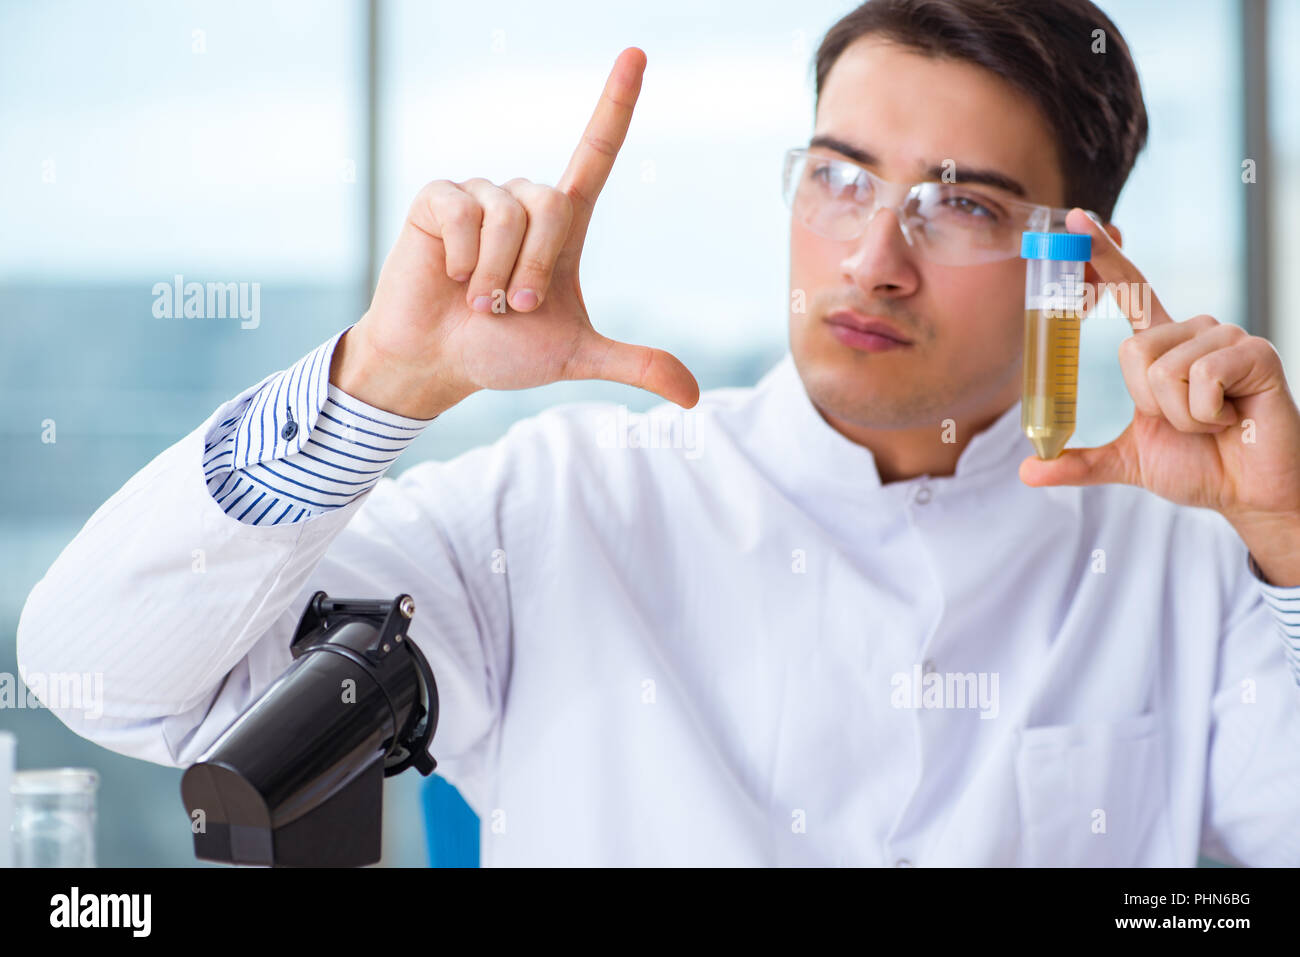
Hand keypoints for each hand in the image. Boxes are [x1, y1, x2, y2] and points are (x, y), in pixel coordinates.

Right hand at [337, 47, 698, 418]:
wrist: (439, 363)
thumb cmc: (503, 352)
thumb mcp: (575, 356)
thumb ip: (633, 365)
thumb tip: (694, 398)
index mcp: (562, 223)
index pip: (596, 151)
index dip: (616, 104)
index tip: (636, 53)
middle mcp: (524, 199)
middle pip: (552, 202)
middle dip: (535, 267)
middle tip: (511, 307)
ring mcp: (479, 195)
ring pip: (507, 211)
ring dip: (494, 272)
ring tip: (477, 299)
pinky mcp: (436, 199)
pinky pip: (461, 211)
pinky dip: (460, 256)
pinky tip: (448, 276)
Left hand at [1018, 209, 1299, 581]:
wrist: (1249, 492)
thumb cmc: (1198, 465)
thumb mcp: (1127, 461)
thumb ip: (1079, 462)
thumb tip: (1027, 470)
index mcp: (1161, 345)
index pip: (1127, 288)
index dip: (1101, 255)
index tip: (1076, 219)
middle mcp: (1192, 330)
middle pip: (1132, 351)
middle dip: (1148, 403)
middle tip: (1183, 422)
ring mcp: (1227, 337)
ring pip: (1163, 369)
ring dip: (1178, 415)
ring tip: (1210, 423)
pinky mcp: (1256, 353)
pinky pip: (1201, 378)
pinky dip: (1205, 415)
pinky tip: (1230, 420)